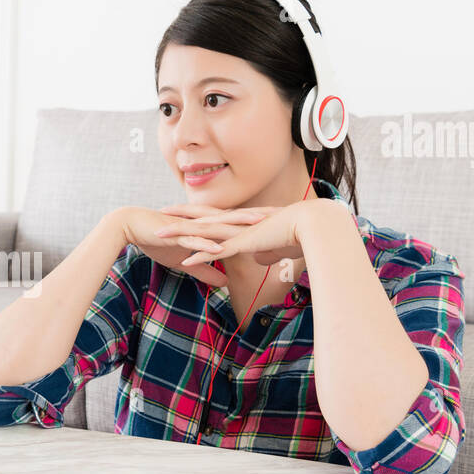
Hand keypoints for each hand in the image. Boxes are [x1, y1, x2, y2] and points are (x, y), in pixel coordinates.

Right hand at [107, 206, 267, 286]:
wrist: (132, 227)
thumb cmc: (159, 240)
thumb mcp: (187, 261)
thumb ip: (207, 271)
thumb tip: (225, 284)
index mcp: (207, 227)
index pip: (238, 222)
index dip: (259, 220)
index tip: (282, 218)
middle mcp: (202, 223)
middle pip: (234, 219)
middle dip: (257, 216)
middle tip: (281, 213)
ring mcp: (189, 228)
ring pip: (217, 227)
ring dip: (236, 225)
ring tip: (257, 223)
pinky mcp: (175, 235)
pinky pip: (193, 241)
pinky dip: (205, 245)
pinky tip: (218, 249)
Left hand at [156, 200, 327, 266]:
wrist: (315, 225)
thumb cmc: (300, 235)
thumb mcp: (278, 247)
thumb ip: (266, 252)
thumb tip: (259, 259)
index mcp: (244, 222)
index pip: (213, 216)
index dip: (195, 214)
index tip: (179, 212)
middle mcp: (237, 224)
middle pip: (201, 218)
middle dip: (179, 217)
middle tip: (158, 215)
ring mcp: (238, 233)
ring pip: (202, 232)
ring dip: (179, 234)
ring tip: (158, 233)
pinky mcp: (244, 244)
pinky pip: (217, 252)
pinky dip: (200, 256)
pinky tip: (184, 260)